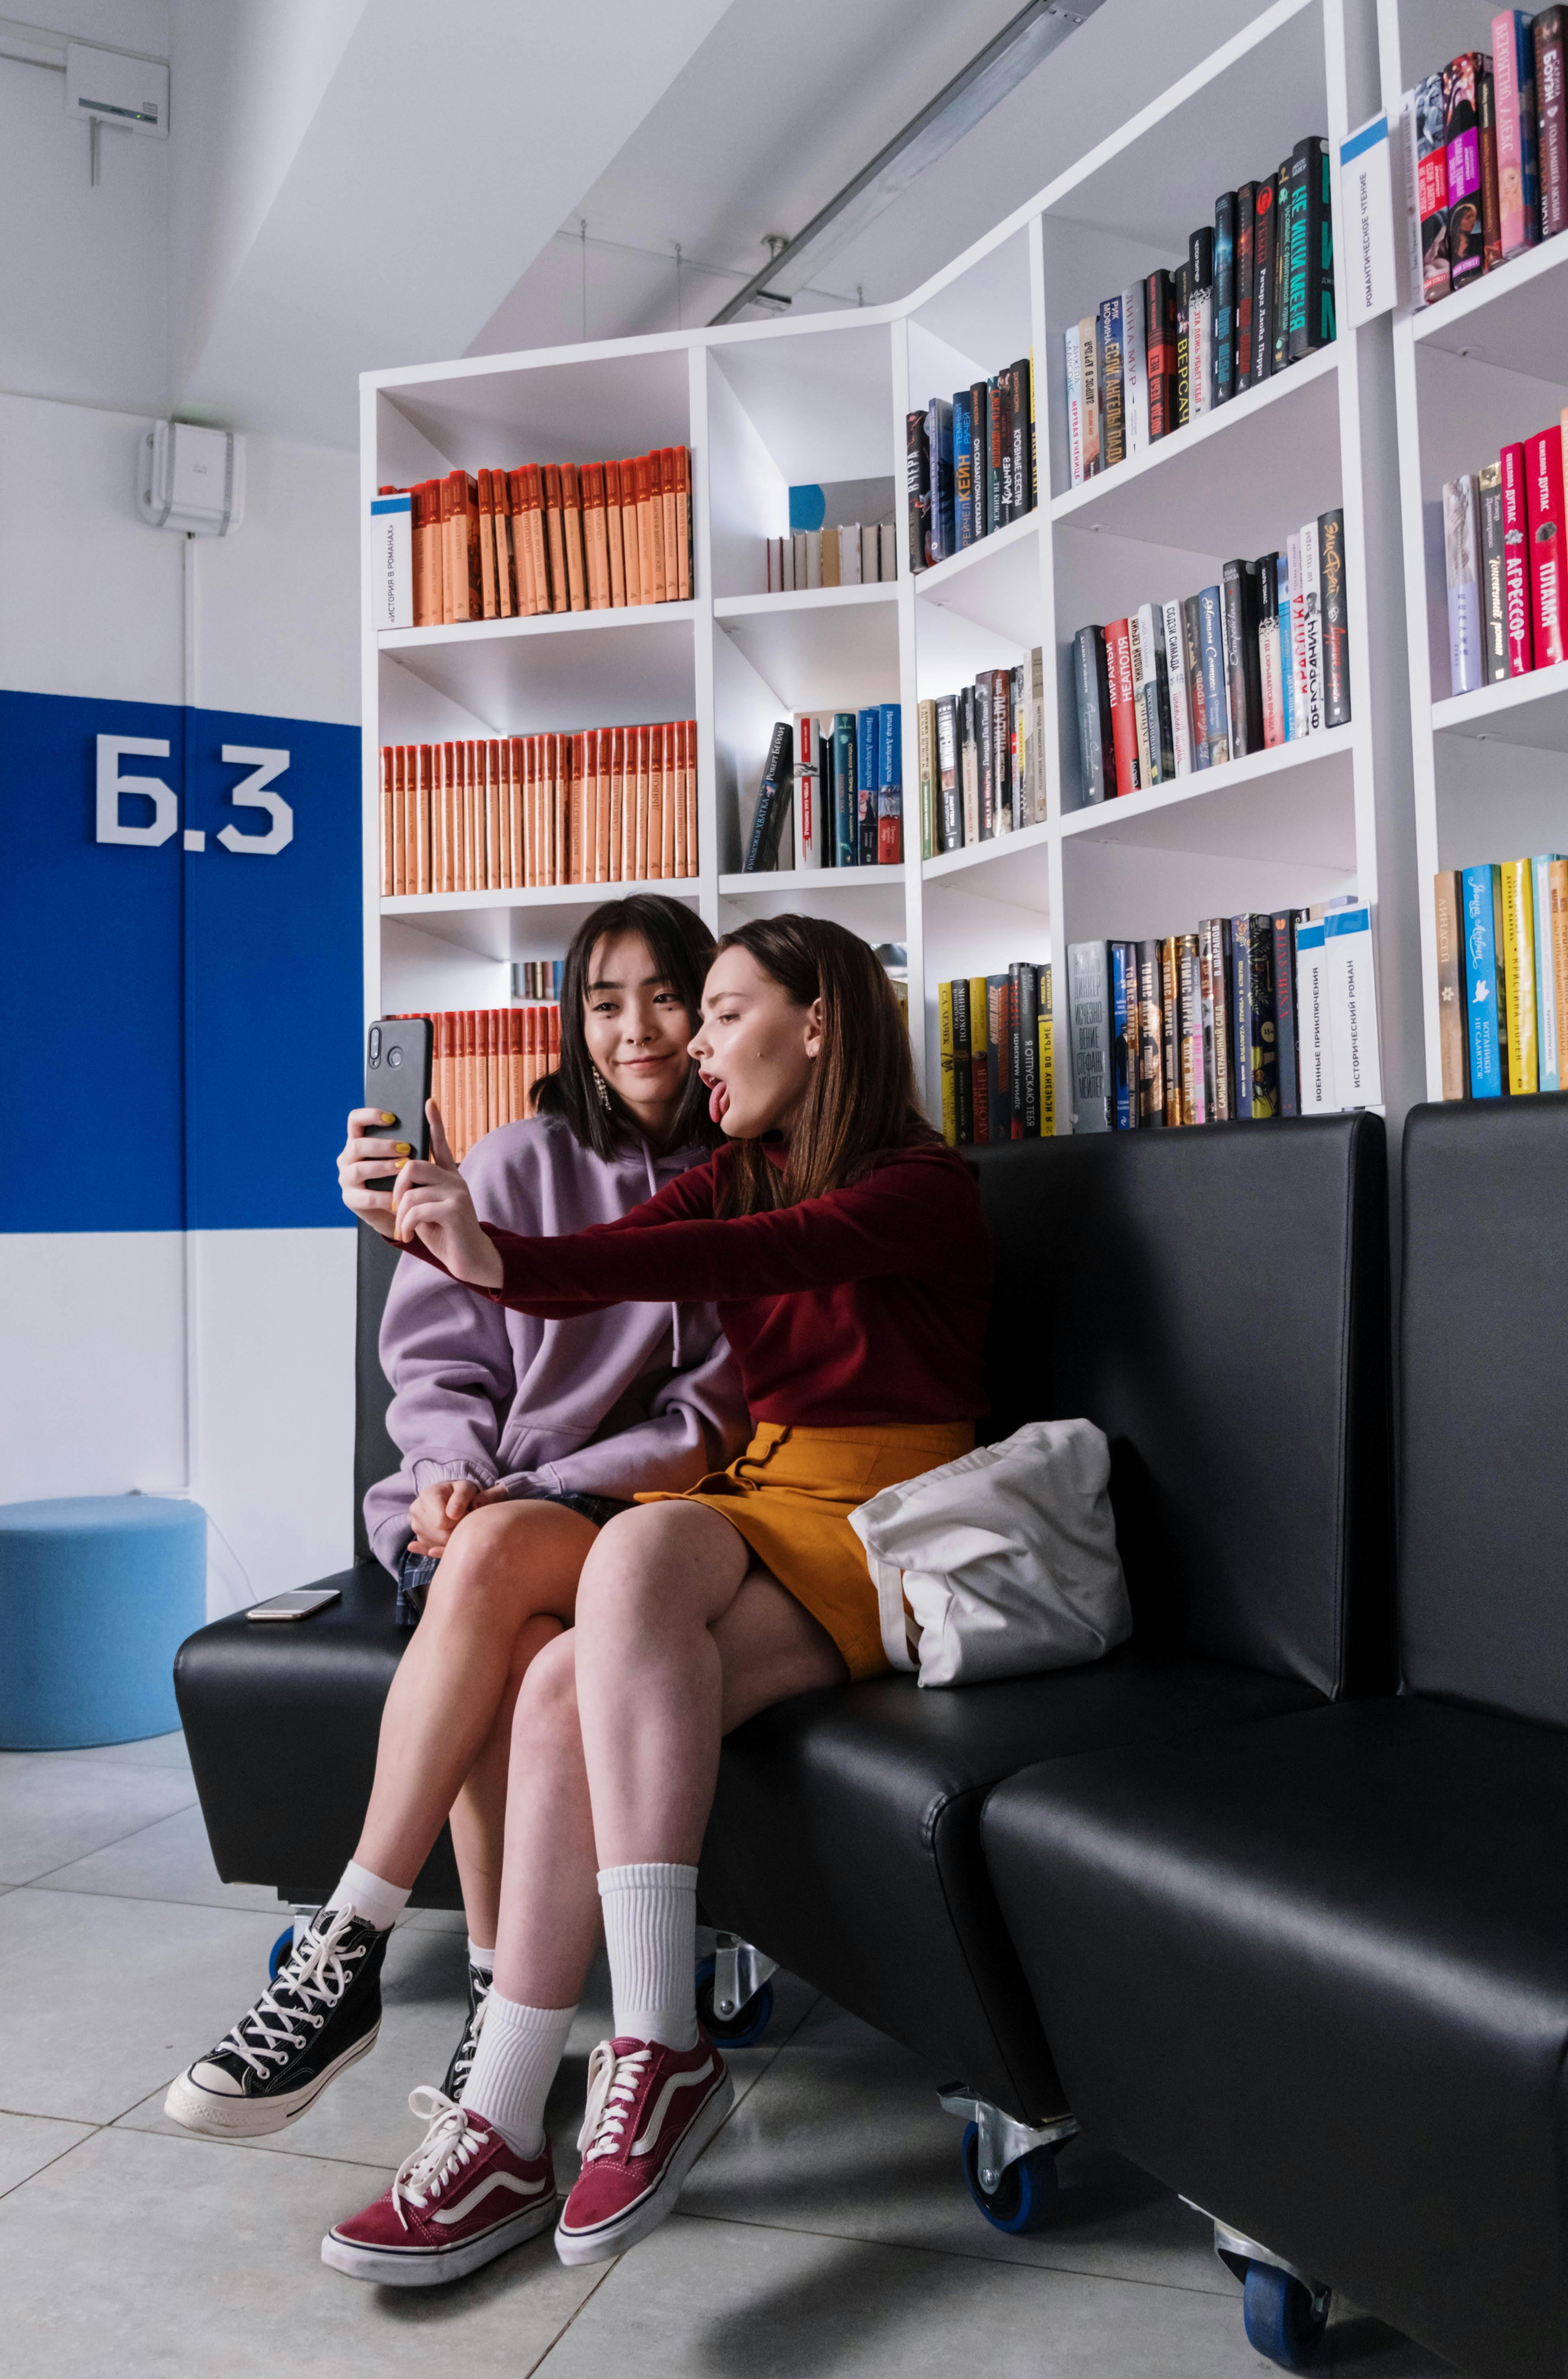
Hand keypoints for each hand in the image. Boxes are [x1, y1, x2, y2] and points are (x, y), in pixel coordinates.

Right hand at [338, 1105, 416, 1238]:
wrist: (400, 1209)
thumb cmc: (405, 1176)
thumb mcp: (411, 1154)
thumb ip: (416, 1134)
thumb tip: (430, 1104)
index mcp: (358, 1141)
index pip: (355, 1120)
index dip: (370, 1115)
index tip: (392, 1118)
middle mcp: (347, 1158)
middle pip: (357, 1146)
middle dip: (382, 1146)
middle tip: (406, 1149)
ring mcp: (346, 1178)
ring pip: (359, 1169)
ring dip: (383, 1167)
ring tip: (404, 1168)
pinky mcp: (350, 1199)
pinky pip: (366, 1197)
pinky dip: (385, 1196)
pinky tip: (400, 1195)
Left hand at [392, 1104, 503, 1286]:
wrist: (471, 1260)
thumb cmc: (446, 1235)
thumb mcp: (427, 1210)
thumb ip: (417, 1192)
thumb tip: (399, 1177)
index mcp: (448, 1177)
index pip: (440, 1144)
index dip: (435, 1123)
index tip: (429, 1102)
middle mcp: (454, 1180)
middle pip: (412, 1166)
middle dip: (396, 1189)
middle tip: (396, 1210)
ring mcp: (457, 1193)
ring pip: (412, 1191)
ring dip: (400, 1215)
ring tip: (404, 1229)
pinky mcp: (455, 1209)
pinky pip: (417, 1209)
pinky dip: (407, 1225)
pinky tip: (409, 1235)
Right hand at [407, 1479, 506, 1556]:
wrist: (451, 1497)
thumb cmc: (460, 1492)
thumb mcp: (466, 1488)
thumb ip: (461, 1498)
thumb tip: (452, 1515)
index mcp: (427, 1496)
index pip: (442, 1522)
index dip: (459, 1521)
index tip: (466, 1513)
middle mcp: (416, 1511)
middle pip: (442, 1535)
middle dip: (457, 1531)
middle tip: (464, 1520)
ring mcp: (416, 1526)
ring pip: (438, 1544)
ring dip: (452, 1538)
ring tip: (456, 1523)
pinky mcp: (419, 1538)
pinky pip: (433, 1550)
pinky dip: (444, 1546)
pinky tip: (449, 1538)